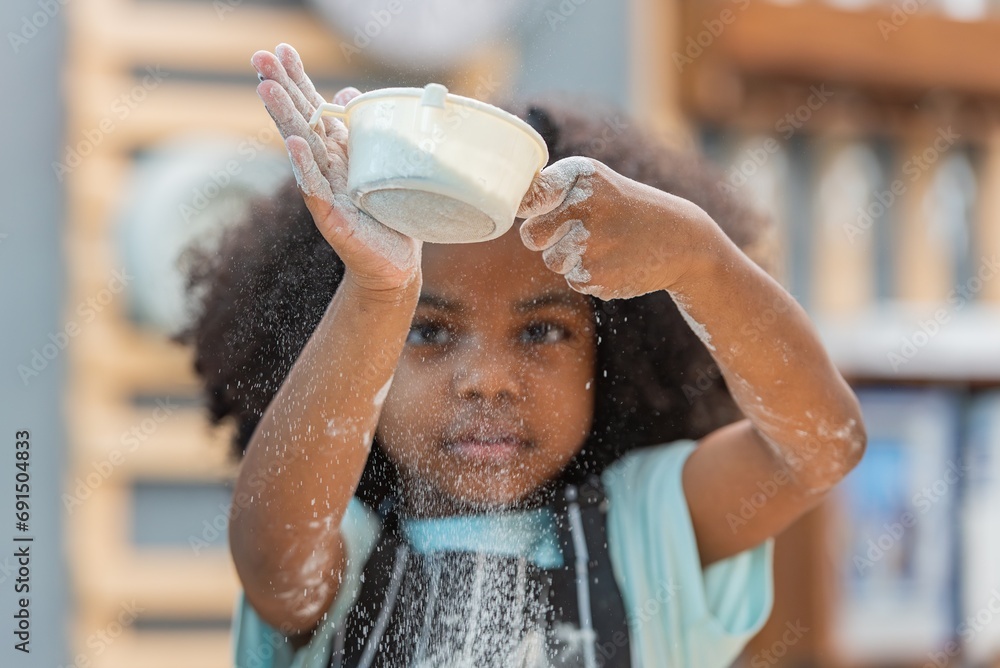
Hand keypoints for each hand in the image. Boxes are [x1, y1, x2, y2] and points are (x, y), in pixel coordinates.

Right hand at [251, 43, 421, 292]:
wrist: (391, 264)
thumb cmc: (383, 214)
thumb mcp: (377, 165)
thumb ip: (360, 130)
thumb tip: (349, 93)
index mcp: (335, 152)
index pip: (311, 109)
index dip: (296, 80)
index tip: (280, 49)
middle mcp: (324, 168)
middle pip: (299, 122)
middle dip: (280, 90)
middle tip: (259, 58)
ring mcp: (324, 191)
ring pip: (301, 150)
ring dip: (284, 119)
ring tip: (266, 89)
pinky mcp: (331, 218)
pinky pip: (315, 189)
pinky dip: (305, 167)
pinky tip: (293, 145)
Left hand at [517, 157, 713, 300]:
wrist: (679, 239)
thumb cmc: (623, 207)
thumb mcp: (594, 183)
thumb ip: (550, 188)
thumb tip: (509, 205)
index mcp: (581, 176)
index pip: (530, 197)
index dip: (530, 208)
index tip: (538, 210)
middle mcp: (584, 205)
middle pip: (531, 236)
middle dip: (547, 238)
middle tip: (578, 231)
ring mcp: (590, 243)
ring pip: (552, 260)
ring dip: (571, 258)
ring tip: (605, 244)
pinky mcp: (596, 275)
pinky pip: (573, 279)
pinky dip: (590, 274)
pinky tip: (616, 261)